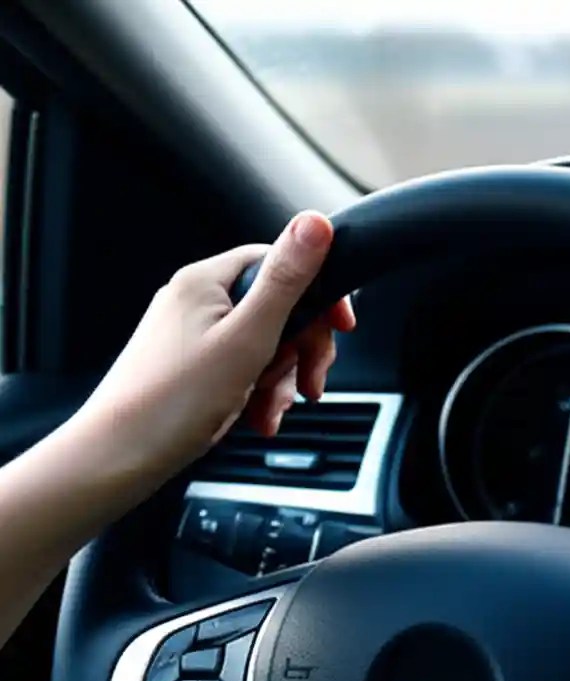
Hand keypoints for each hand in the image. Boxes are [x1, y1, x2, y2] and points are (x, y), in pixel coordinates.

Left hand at [74, 210, 354, 487]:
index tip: (341, 327)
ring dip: (281, 380)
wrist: (117, 458)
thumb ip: (287, 280)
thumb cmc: (173, 400)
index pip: (279, 262)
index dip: (318, 295)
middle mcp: (196, 301)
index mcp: (206, 281)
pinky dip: (258, 394)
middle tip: (310, 381)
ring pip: (264, 345)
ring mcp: (192, 335)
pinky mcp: (191, 367)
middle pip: (278, 308)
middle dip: (300, 350)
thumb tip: (314, 223)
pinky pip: (243, 369)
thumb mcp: (248, 337)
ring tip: (272, 409)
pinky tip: (256, 417)